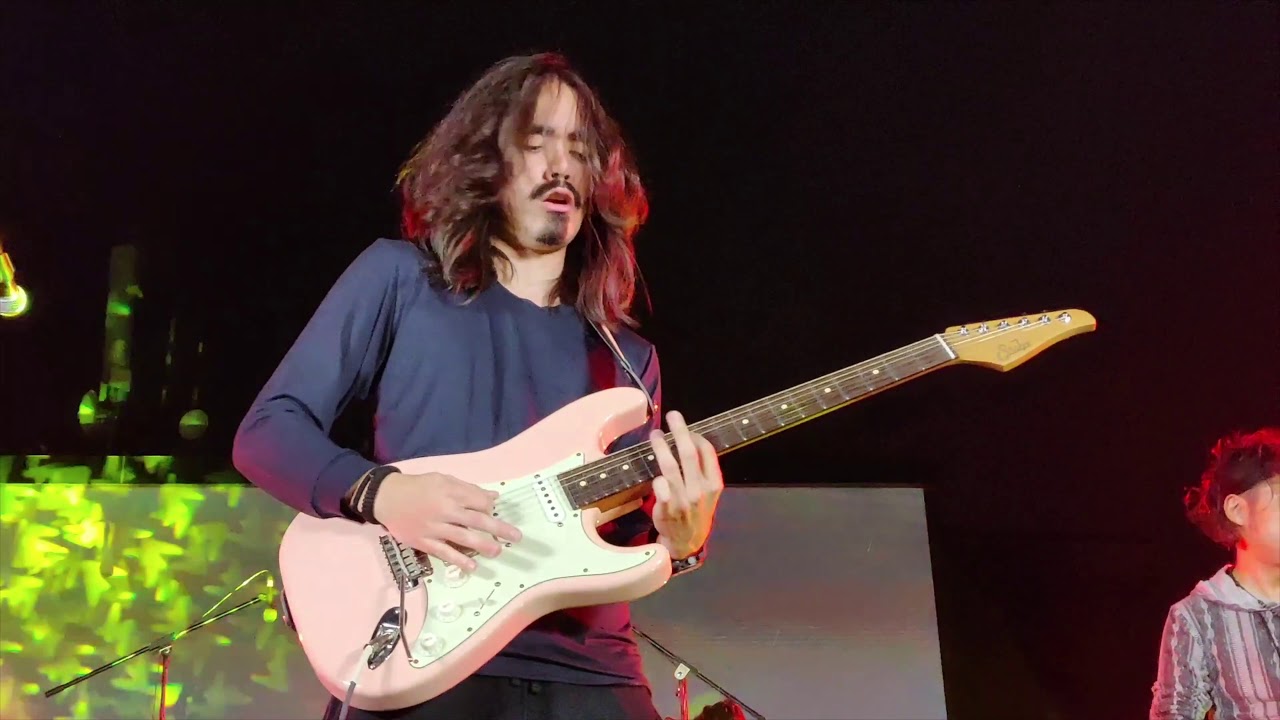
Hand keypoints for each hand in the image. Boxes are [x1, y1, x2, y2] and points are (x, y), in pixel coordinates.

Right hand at [373, 472, 521, 570]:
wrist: (386, 498)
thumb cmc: (418, 487)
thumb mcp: (442, 480)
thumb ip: (468, 489)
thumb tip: (493, 497)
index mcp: (450, 492)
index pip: (478, 501)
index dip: (489, 508)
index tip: (494, 512)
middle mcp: (445, 510)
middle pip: (476, 520)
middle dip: (498, 528)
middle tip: (516, 537)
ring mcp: (434, 528)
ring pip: (463, 538)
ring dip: (482, 546)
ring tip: (498, 552)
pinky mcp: (424, 542)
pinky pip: (443, 552)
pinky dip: (458, 560)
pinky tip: (472, 567)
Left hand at [649, 411, 722, 558]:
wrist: (687, 541)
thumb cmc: (696, 512)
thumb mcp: (709, 493)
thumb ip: (703, 470)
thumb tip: (690, 441)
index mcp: (714, 483)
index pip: (706, 451)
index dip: (695, 435)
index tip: (687, 428)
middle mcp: (700, 490)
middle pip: (688, 453)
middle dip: (679, 431)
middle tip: (672, 415)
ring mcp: (684, 500)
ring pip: (670, 466)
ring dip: (661, 447)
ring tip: (655, 434)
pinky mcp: (667, 509)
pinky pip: (661, 488)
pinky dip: (658, 480)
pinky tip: (655, 473)